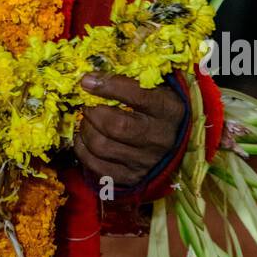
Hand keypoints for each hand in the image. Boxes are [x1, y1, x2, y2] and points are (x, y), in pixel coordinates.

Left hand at [74, 74, 185, 188]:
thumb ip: (129, 81)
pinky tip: (84, 138)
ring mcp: (146, 161)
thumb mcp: (155, 89)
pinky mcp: (131, 178)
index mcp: (169, 110)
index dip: (109, 86)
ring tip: (86, 120)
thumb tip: (90, 78)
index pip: (137, 95)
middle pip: (115, 126)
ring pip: (102, 146)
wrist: (174, 142)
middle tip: (87, 104)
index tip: (87, 80)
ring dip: (85, 130)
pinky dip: (83, 150)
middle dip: (92, 112)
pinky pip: (96, 166)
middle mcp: (160, 138)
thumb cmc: (157, 108)